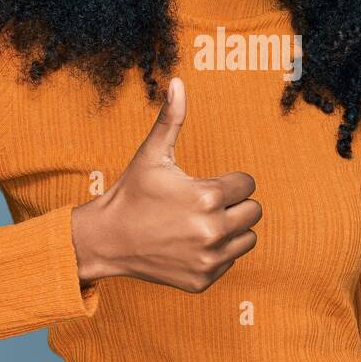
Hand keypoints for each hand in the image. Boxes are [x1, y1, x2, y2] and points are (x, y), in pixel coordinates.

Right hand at [70, 77, 261, 292]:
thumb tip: (178, 81)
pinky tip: (189, 245)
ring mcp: (209, 259)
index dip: (228, 182)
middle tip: (202, 205)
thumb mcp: (152, 155)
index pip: (248, 184)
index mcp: (207, 197)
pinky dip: (216, 254)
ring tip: (198, 223)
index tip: (203, 185)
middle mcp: (213, 231)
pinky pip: (230, 262)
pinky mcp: (203, 280)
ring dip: (231, 230)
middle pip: (254, 212)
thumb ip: (171, 118)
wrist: (106, 240)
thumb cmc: (132, 194)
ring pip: (248, 239)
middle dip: (233, 205)